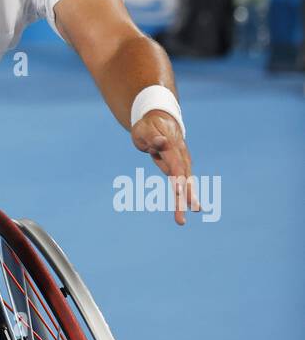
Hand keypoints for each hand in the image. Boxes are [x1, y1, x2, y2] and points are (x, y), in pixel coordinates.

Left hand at [130, 111, 199, 226]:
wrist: (160, 119)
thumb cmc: (149, 126)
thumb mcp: (145, 129)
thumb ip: (153, 137)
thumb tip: (161, 142)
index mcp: (170, 147)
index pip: (175, 165)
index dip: (178, 179)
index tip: (179, 192)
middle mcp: (180, 156)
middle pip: (183, 179)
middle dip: (186, 197)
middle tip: (190, 213)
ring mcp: (182, 162)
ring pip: (186, 183)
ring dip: (187, 200)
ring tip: (183, 220)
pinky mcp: (181, 167)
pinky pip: (184, 183)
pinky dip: (188, 195)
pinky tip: (194, 207)